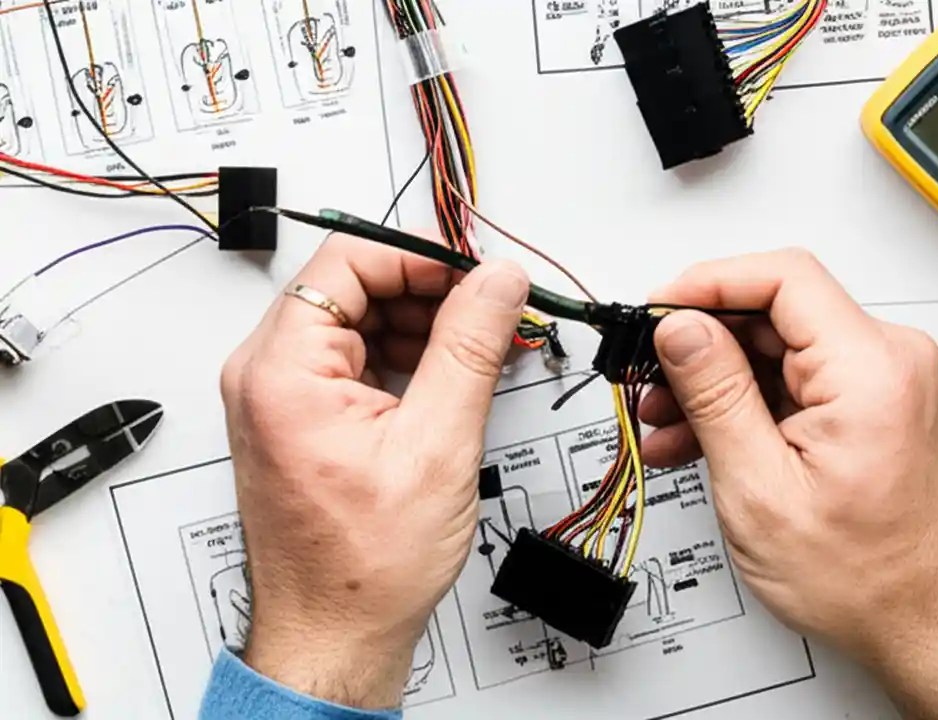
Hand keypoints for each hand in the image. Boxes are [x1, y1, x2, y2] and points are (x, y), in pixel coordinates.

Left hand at [219, 234, 528, 708]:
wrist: (336, 635)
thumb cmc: (363, 567)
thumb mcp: (438, 444)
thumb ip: (470, 348)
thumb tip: (496, 283)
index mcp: (281, 372)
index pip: (347, 261)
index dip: (421, 258)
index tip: (475, 274)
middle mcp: (265, 377)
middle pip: (350, 288)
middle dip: (429, 293)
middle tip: (489, 311)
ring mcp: (278, 399)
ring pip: (356, 324)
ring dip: (421, 327)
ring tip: (480, 351)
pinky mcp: (299, 420)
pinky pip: (352, 363)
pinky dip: (404, 360)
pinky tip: (448, 380)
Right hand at [641, 250, 937, 718]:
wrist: (931, 628)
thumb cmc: (872, 580)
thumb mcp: (761, 489)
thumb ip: (715, 395)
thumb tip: (679, 328)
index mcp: (872, 370)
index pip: (782, 277)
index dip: (707, 284)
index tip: (658, 310)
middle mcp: (891, 362)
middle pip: (776, 312)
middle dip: (701, 344)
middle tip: (648, 376)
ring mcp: (888, 384)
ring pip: (780, 351)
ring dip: (717, 381)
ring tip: (666, 422)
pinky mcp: (877, 407)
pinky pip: (800, 383)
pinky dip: (750, 405)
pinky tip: (703, 437)